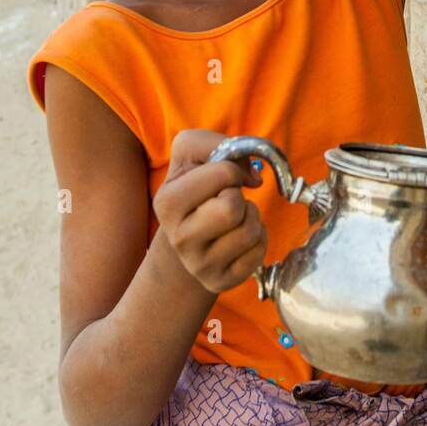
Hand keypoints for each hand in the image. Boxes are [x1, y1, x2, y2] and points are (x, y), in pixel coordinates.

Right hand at [154, 130, 266, 292]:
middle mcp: (178, 239)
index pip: (224, 174)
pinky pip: (259, 252)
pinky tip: (240, 238)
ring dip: (251, 217)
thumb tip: (253, 175)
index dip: (233, 170)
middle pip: (234, 208)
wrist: (185, 237)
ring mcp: (199, 265)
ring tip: (234, 219)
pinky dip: (259, 239)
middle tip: (228, 201)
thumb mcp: (191, 156)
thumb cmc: (195, 190)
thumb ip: (215, 143)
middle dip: (240, 198)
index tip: (225, 178)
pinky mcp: (219, 281)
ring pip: (251, 231)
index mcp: (167, 202)